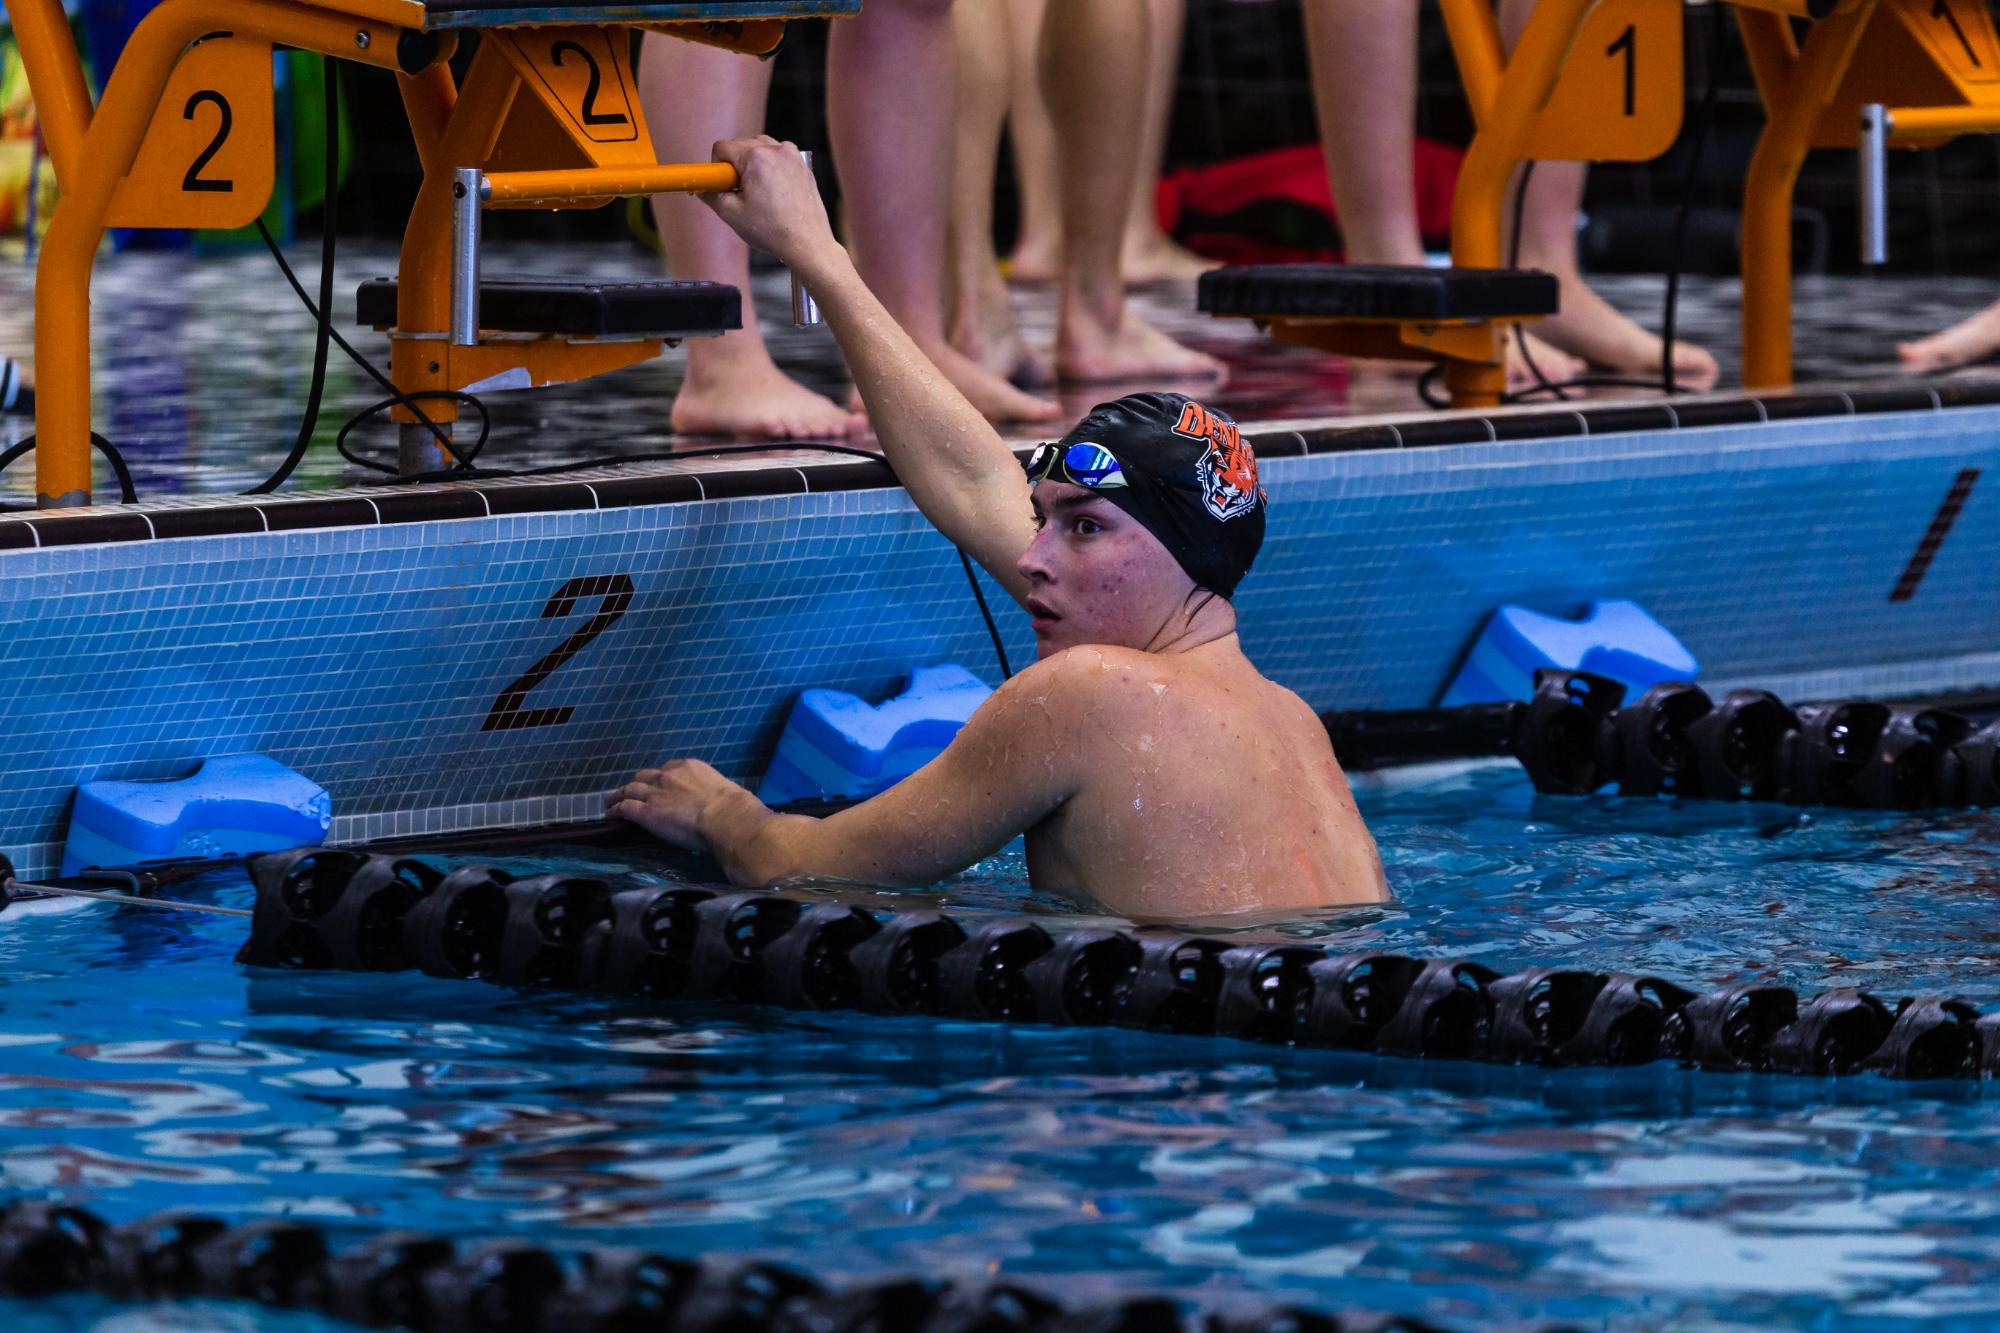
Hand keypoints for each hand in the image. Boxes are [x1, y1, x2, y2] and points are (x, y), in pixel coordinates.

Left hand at [606, 760, 750, 850]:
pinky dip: (615, 810)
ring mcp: (654, 793)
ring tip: (611, 803)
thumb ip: (714, 794)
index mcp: (689, 767)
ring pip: (629, 790)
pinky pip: (625, 808)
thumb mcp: (725, 790)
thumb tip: (721, 804)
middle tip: (631, 792)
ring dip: (619, 795)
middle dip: (637, 784)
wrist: (724, 816)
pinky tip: (610, 815)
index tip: (657, 785)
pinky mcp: (645, 812)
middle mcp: (668, 776)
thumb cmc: (733, 806)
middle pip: (644, 777)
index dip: (659, 778)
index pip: (667, 769)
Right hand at [702, 136, 843, 276]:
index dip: (716, 167)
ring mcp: (793, 156)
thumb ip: (712, 196)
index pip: (722, 148)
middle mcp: (776, 150)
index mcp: (757, 157)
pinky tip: (774, 193)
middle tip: (741, 193)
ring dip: (754, 165)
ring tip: (759, 194)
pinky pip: (779, 158)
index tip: (722, 184)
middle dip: (736, 167)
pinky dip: (772, 168)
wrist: (808, 243)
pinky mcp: (803, 165)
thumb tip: (702, 189)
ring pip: (761, 148)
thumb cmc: (774, 231)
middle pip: (742, 146)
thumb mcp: (732, 214)